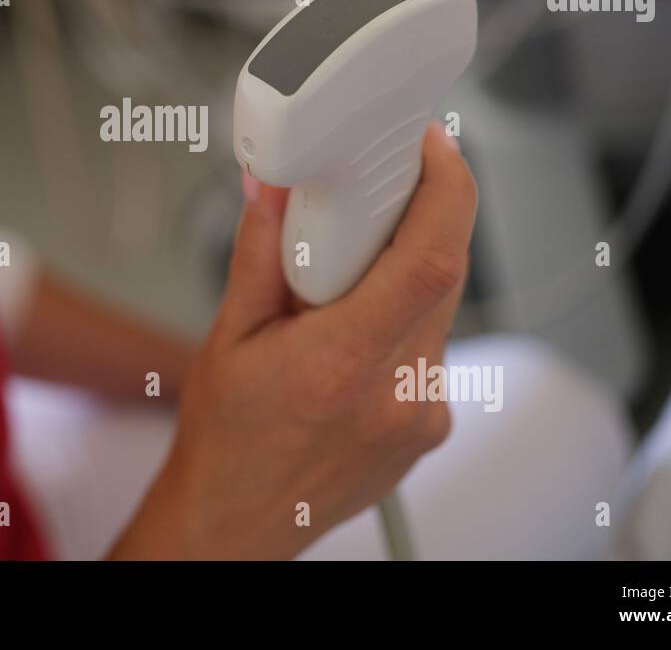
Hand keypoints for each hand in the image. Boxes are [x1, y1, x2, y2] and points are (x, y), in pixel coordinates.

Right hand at [111, 123, 475, 558]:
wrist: (234, 521)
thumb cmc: (225, 442)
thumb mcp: (228, 335)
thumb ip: (261, 253)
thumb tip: (276, 188)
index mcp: (339, 364)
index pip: (429, 260)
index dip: (445, 190)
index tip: (429, 149)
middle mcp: (395, 395)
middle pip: (443, 273)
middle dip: (418, 218)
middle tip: (375, 197)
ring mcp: (420, 416)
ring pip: (440, 308)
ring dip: (405, 273)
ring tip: (342, 288)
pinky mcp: (430, 426)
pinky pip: (432, 346)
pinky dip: (401, 318)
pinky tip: (353, 336)